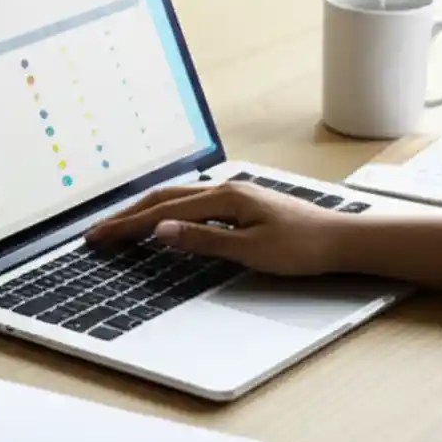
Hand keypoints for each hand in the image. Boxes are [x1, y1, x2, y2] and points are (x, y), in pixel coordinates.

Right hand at [85, 182, 349, 275]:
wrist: (342, 241)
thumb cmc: (303, 248)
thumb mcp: (250, 251)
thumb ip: (203, 240)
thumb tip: (161, 231)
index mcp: (225, 199)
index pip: (164, 213)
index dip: (128, 226)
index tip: (100, 237)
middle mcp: (227, 190)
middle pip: (165, 198)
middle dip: (129, 215)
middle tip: (99, 233)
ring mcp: (235, 195)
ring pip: (178, 198)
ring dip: (147, 210)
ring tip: (122, 225)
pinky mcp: (242, 204)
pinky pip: (194, 203)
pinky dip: (169, 211)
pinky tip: (165, 220)